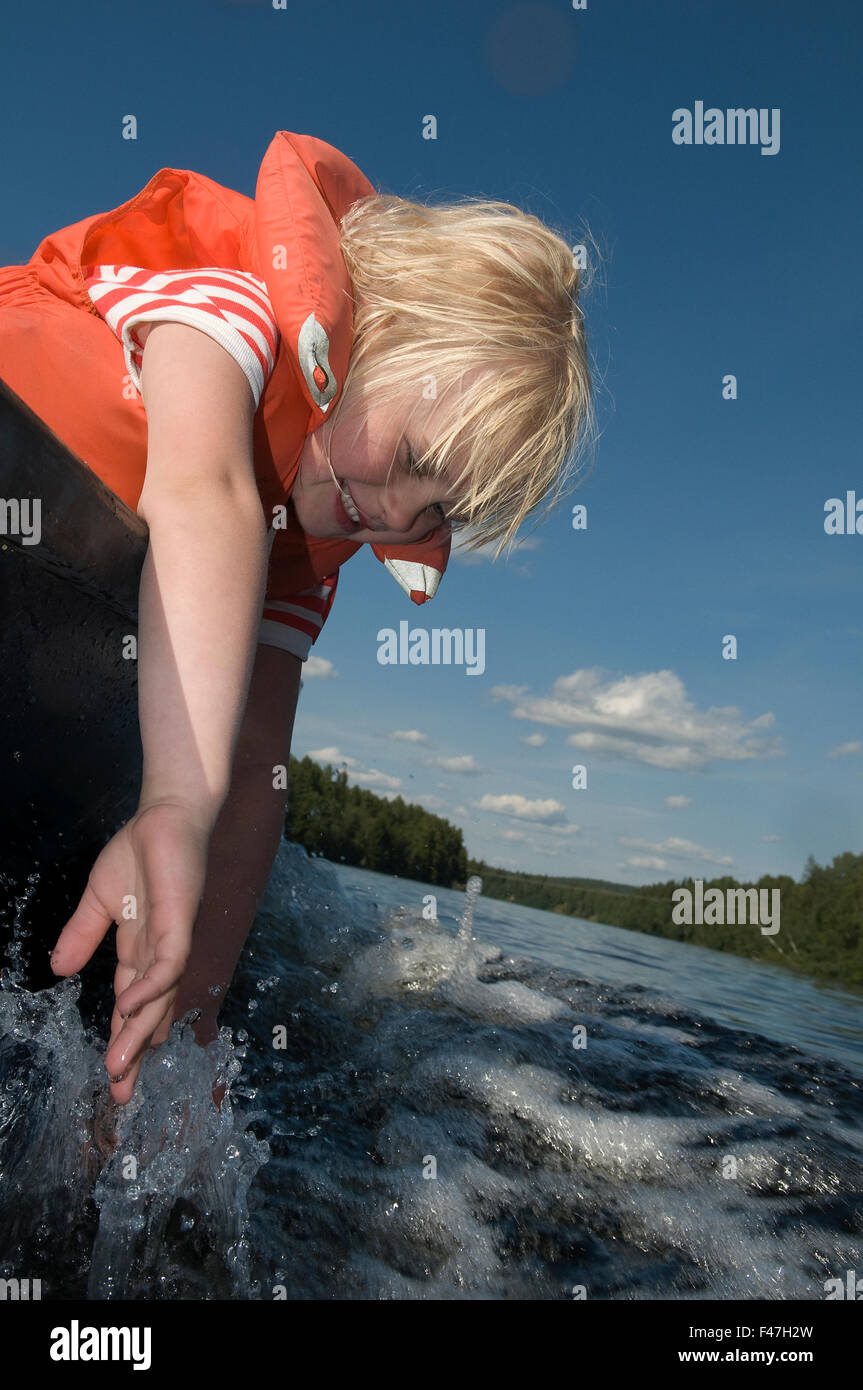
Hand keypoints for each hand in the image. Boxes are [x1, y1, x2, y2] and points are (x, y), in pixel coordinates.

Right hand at [50, 801, 211, 1103]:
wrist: (166, 814)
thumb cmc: (140, 852)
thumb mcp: (100, 900)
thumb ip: (82, 935)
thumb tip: (58, 971)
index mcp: (139, 950)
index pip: (131, 1005)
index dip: (123, 1039)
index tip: (113, 1078)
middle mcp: (160, 952)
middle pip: (148, 1012)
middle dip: (135, 1052)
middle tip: (121, 1092)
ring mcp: (172, 937)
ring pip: (158, 997)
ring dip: (138, 1030)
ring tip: (120, 1063)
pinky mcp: (180, 918)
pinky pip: (168, 961)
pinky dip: (151, 986)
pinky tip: (131, 1006)